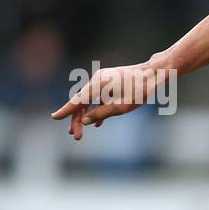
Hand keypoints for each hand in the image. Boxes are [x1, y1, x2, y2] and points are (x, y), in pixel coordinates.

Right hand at [51, 58, 173, 140]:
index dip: (66, 111)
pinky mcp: (109, 81)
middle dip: (77, 119)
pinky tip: (98, 123)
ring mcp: (103, 79)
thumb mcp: (121, 107)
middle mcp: (97, 79)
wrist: (154, 73)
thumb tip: (85, 121)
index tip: (54, 118)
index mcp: (97, 84)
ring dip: (85, 115)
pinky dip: (95, 108)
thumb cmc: (140, 90)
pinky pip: (97, 97)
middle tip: (76, 136)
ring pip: (88, 100)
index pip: (77, 100)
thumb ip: (101, 114)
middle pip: (81, 102)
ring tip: (80, 132)